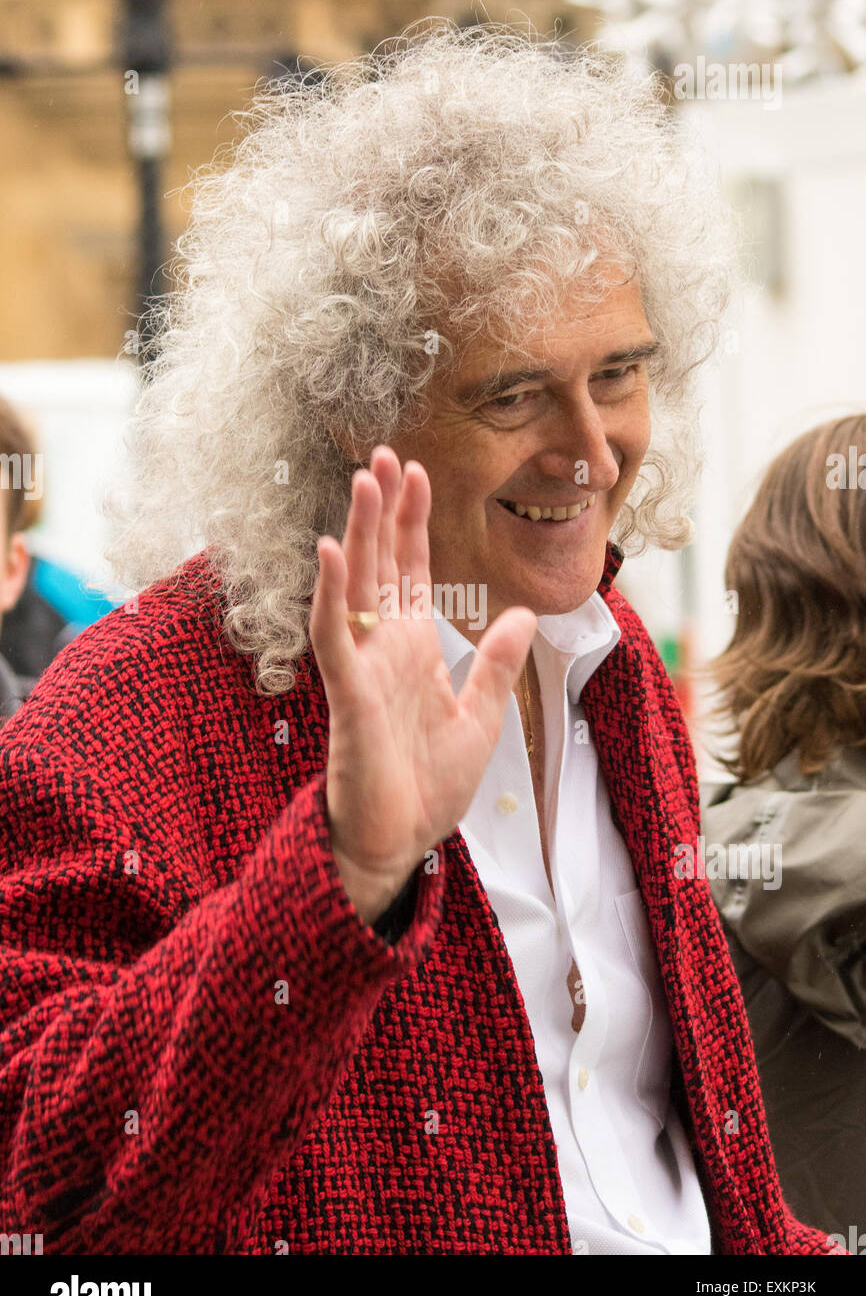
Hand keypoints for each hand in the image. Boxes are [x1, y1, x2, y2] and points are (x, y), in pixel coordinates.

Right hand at [309, 445, 535, 924]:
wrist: (399, 841)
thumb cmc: (429, 786)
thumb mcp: (482, 718)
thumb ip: (498, 665)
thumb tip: (525, 614)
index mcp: (413, 648)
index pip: (411, 571)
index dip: (413, 523)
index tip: (417, 472)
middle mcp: (383, 647)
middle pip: (380, 564)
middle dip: (383, 509)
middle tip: (384, 453)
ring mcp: (362, 667)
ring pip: (354, 586)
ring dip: (359, 532)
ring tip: (365, 481)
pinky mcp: (347, 694)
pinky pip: (333, 636)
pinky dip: (331, 593)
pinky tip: (333, 550)